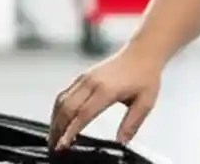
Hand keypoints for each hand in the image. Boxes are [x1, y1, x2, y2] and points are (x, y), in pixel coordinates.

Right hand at [48, 44, 163, 149]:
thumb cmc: (145, 75)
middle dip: (58, 129)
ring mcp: (85, 78)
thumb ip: (131, 124)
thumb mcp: (145, 103)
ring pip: (62, 100)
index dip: (71, 131)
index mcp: (107, 89)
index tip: (63, 145)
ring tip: (54, 137)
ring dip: (55, 120)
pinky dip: (58, 109)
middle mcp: (92, 82)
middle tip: (55, 147)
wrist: (142, 52)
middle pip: (67, 108)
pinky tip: (59, 120)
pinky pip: (65, 94)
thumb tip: (121, 142)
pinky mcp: (83, 76)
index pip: (83, 114)